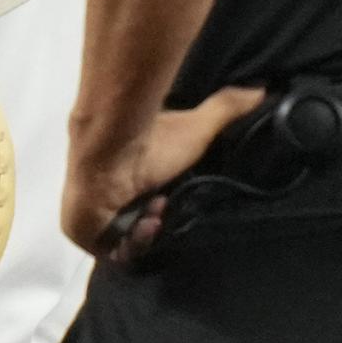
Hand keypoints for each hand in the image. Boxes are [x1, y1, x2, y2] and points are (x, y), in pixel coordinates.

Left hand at [63, 86, 267, 262]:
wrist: (108, 145)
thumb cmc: (148, 140)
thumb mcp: (196, 126)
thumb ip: (226, 108)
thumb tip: (261, 87)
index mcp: (126, 183)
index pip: (146, 213)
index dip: (163, 215)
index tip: (170, 202)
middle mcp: (106, 199)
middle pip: (134, 233)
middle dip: (154, 227)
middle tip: (162, 209)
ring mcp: (91, 217)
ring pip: (123, 247)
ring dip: (144, 235)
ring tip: (151, 215)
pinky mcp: (80, 231)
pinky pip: (108, 255)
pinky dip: (129, 245)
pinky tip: (141, 223)